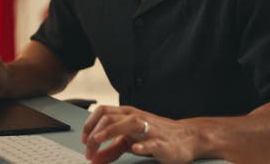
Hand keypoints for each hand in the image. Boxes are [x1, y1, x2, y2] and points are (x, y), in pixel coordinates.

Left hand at [82, 105, 200, 163]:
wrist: (186, 138)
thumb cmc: (155, 135)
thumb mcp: (129, 141)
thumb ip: (111, 149)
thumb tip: (93, 158)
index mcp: (127, 115)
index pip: (103, 111)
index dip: (89, 124)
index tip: (83, 140)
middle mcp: (137, 118)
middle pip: (111, 117)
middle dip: (95, 134)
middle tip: (88, 149)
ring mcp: (150, 129)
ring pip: (129, 123)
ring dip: (111, 132)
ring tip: (98, 140)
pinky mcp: (162, 142)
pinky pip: (151, 142)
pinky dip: (142, 145)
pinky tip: (134, 149)